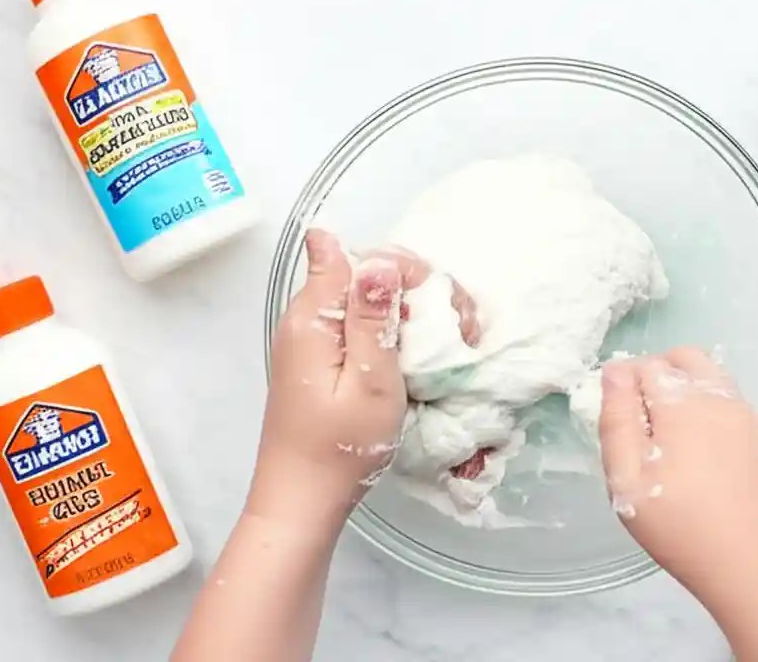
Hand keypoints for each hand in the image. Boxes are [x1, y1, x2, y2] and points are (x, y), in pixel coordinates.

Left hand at [248, 229, 477, 523]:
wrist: (301, 501)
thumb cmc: (339, 450)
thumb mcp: (369, 382)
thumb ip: (371, 318)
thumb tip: (376, 260)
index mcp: (313, 317)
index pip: (361, 256)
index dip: (405, 270)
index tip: (436, 309)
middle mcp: (307, 318)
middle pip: (366, 272)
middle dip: (416, 290)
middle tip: (456, 332)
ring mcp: (312, 339)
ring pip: (366, 298)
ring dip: (409, 313)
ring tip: (447, 347)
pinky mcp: (320, 360)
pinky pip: (359, 326)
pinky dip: (392, 335)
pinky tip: (417, 362)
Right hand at [598, 348, 757, 660]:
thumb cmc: (683, 530)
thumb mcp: (627, 482)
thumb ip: (616, 420)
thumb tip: (615, 372)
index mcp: (684, 404)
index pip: (646, 365)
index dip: (624, 382)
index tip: (617, 414)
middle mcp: (724, 400)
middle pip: (687, 359)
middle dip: (658, 373)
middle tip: (642, 418)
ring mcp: (755, 419)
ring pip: (716, 381)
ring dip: (689, 392)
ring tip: (674, 441)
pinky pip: (738, 410)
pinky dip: (716, 416)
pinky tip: (709, 460)